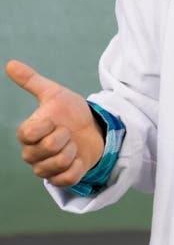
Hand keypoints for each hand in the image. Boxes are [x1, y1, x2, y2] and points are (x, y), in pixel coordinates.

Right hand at [5, 59, 105, 187]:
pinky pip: (67, 178)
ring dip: (72, 151)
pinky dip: (77, 167)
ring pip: (58, 163)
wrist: (92, 129)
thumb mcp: (53, 94)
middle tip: (67, 132)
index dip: (47, 125)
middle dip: (65, 136)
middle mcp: (31, 153)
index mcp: (27, 134)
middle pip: (48, 147)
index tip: (55, 119)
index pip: (28, 133)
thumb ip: (31, 81)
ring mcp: (45, 169)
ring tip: (72, 145)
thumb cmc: (69, 112)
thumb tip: (10, 63)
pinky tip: (78, 158)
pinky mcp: (60, 180)